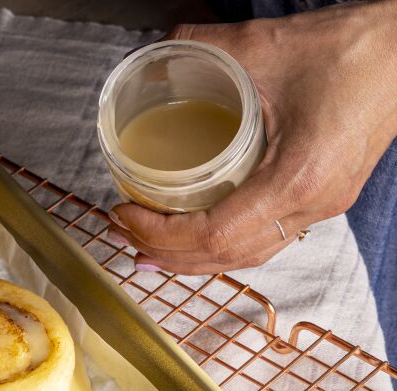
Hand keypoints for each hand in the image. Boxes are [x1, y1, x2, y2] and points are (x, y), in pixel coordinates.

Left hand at [109, 0, 396, 274]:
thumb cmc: (356, 49)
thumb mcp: (265, 45)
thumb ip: (202, 47)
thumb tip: (158, 53)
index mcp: (297, 178)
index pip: (214, 234)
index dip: (161, 234)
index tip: (124, 214)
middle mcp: (313, 204)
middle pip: (228, 256)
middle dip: (169, 254)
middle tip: (124, 237)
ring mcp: (324, 205)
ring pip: (250, 255)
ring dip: (196, 256)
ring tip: (151, 245)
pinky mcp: (326, 196)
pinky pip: (267, 237)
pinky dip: (226, 244)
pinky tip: (200, 234)